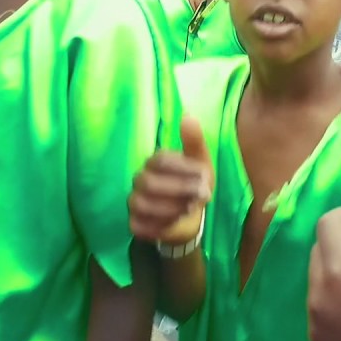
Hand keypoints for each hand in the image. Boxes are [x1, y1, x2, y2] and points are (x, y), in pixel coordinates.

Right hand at [128, 115, 212, 245]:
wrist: (191, 218)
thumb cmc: (194, 185)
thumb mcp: (200, 163)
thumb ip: (194, 141)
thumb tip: (188, 116)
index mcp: (155, 162)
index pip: (161, 160)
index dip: (184, 169)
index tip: (205, 175)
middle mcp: (140, 180)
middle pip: (149, 183)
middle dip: (179, 189)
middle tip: (203, 195)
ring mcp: (135, 202)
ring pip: (142, 204)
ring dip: (171, 207)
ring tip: (190, 208)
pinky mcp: (135, 224)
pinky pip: (139, 225)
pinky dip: (160, 225)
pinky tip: (176, 221)